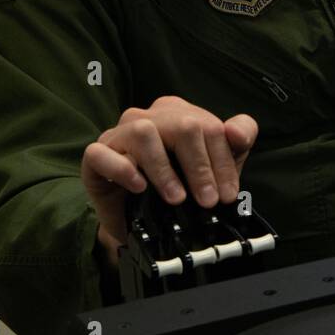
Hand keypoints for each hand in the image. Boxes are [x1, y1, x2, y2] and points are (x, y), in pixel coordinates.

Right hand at [82, 96, 257, 260]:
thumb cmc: (177, 188)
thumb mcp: (214, 168)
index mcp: (176, 113)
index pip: (208, 127)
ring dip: (164, 168)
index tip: (228, 194)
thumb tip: (239, 133)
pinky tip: (138, 186)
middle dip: (199, 167)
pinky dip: (121, 168)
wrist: (139, 221)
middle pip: (181, 125)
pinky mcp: (95, 157)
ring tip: (176, 198)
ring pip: (143, 132)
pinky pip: (100, 153)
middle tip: (208, 201)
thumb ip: (236, 143)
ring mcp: (118, 135)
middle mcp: (147, 118)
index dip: (222, 162)